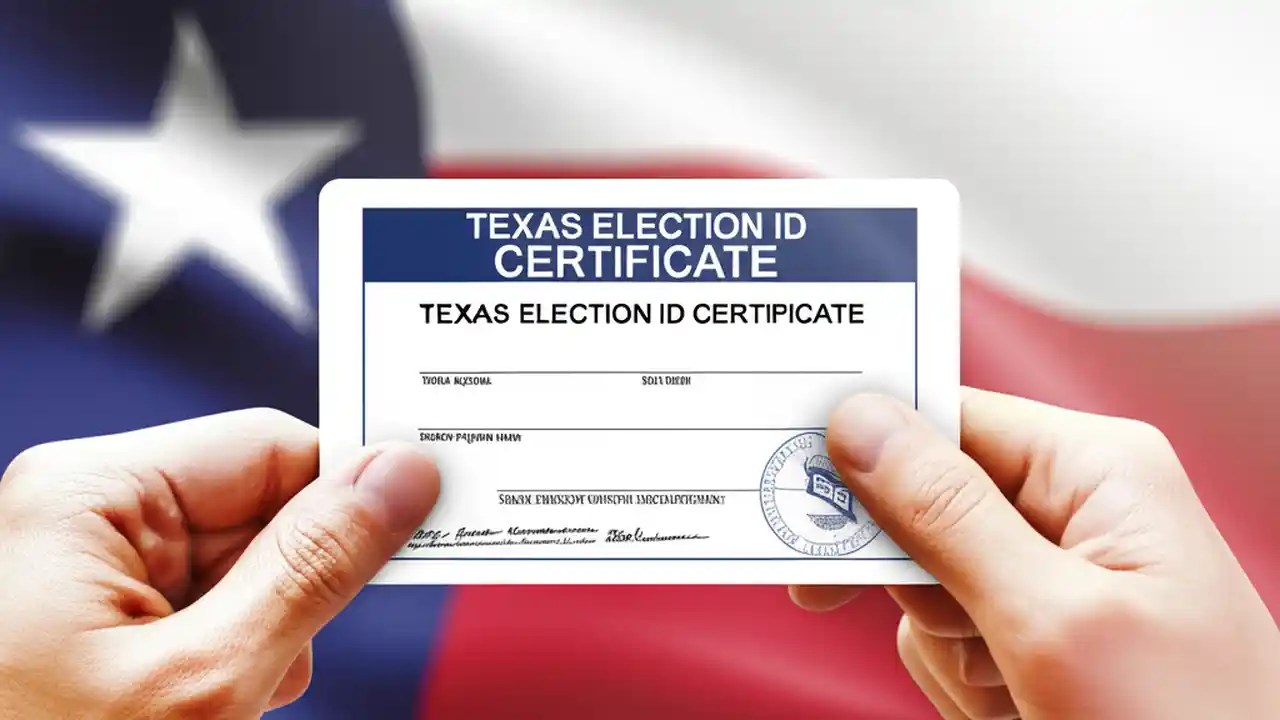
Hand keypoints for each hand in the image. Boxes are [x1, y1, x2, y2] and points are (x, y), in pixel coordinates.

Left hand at [0, 409, 439, 718]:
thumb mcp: (204, 679)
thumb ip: (313, 567)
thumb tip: (401, 476)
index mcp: (87, 495)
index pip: (270, 446)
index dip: (350, 493)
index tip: (418, 532)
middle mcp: (82, 516)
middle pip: (258, 508)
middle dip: (294, 585)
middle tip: (283, 657)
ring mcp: (83, 572)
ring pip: (240, 567)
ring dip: (266, 632)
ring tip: (228, 701)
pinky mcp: (94, 621)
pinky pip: (203, 608)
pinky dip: (230, 658)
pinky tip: (208, 706)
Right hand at [791, 389, 1279, 718]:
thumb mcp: (1052, 619)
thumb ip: (946, 514)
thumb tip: (858, 420)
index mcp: (1097, 469)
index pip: (946, 417)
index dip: (869, 454)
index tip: (802, 496)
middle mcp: (1075, 509)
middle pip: (923, 505)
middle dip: (924, 586)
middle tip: (967, 640)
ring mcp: (1054, 578)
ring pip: (926, 584)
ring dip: (953, 651)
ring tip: (1025, 697)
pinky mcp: (1036, 635)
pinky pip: (946, 638)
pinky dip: (966, 683)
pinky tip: (1022, 710)